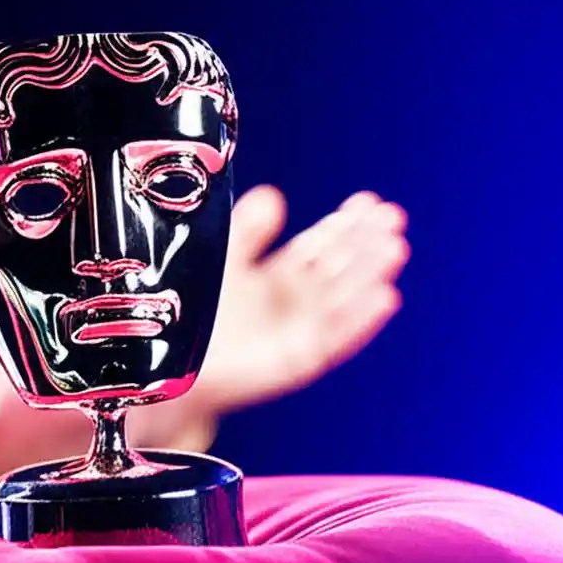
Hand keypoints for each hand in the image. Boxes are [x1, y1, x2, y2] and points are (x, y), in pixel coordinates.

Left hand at [188, 186, 408, 414]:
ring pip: (344, 298)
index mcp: (278, 278)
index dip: (346, 224)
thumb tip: (274, 196)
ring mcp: (298, 331)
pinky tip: (383, 296)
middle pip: (340, 269)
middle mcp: (295, 304)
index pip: (321, 246)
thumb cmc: (191, 317)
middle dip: (366, 243)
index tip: (369, 201)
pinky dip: (359, 319)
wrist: (169, 366)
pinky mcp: (296, 359)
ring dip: (370, 274)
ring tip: (393, 247)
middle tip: (391, 217)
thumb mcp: (222, 260)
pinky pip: (333, 338)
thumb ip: (248, 231)